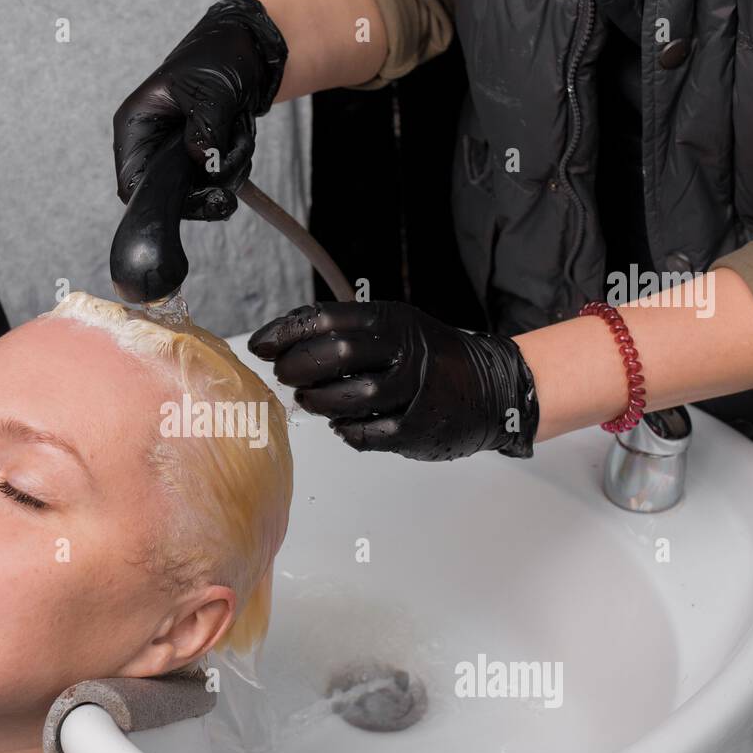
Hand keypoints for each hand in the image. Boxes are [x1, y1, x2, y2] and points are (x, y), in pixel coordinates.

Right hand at [112, 0, 287, 221]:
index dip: (160, 198)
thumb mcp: (211, 90)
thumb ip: (206, 129)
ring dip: (231, 164)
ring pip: (204, 188)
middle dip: (209, 180)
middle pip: (173, 193)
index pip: (132, 182)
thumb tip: (205, 164)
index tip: (201, 195)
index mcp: (138, 125)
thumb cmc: (218, 56)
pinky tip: (239, 131)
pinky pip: (222, 179)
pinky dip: (239, 160)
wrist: (249, 49)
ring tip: (236, 126)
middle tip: (232, 160)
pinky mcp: (202, 157)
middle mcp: (154, 144)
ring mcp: (179, 153)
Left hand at [248, 301, 540, 460]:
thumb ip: (346, 330)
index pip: (327, 318)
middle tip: (285, 375)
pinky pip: (366, 434)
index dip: (286, 333)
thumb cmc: (431, 359)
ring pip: (349, 397)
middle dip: (298, 367)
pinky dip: (345, 430)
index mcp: (392, 321)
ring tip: (309, 400)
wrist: (492, 388)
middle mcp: (404, 351)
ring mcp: (412, 392)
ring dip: (318, 402)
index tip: (260, 345)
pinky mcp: (417, 429)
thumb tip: (284, 340)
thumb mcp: (394, 328)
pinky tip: (340, 424)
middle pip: (336, 355)